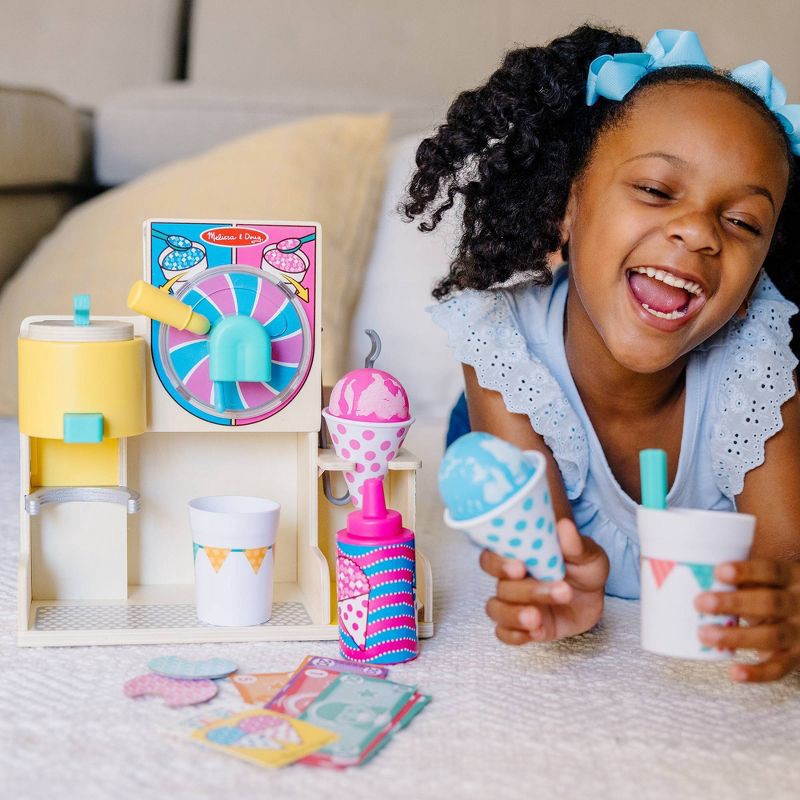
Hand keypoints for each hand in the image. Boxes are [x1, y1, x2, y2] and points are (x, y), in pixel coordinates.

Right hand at [481, 518, 608, 643]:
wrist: (593, 596)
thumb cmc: (583, 567)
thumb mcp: (587, 554)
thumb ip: (575, 544)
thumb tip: (565, 525)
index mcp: (517, 556)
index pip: (492, 557)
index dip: (499, 564)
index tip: (520, 567)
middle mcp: (510, 580)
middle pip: (502, 587)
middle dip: (528, 591)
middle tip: (561, 590)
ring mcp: (516, 604)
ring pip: (497, 610)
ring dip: (515, 615)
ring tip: (537, 618)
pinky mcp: (524, 627)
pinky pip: (505, 634)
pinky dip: (516, 635)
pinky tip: (535, 632)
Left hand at [696, 559, 799, 681]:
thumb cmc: (775, 593)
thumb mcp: (769, 580)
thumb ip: (743, 579)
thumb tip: (691, 576)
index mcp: (791, 578)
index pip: (771, 571)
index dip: (746, 571)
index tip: (718, 571)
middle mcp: (799, 604)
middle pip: (770, 603)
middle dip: (734, 603)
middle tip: (700, 603)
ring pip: (772, 636)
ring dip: (737, 637)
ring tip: (705, 635)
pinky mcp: (797, 657)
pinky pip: (779, 668)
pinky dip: (757, 673)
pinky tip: (734, 672)